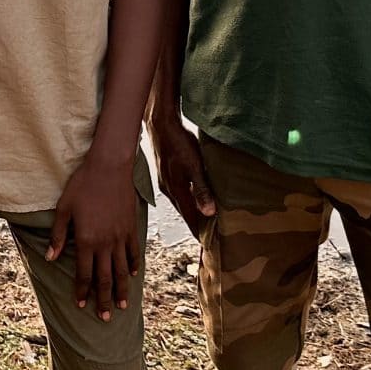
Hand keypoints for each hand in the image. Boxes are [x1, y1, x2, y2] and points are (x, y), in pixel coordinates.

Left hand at [47, 154, 139, 320]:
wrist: (109, 167)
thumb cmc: (82, 185)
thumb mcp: (64, 208)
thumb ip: (58, 235)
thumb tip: (51, 257)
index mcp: (87, 240)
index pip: (85, 274)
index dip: (83, 291)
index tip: (82, 305)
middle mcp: (106, 243)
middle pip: (105, 278)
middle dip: (104, 299)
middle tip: (105, 317)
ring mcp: (121, 236)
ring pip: (122, 270)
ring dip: (122, 290)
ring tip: (122, 306)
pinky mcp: (131, 227)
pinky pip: (134, 252)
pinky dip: (134, 265)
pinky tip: (133, 275)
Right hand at [147, 99, 216, 227]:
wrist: (161, 125)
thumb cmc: (178, 143)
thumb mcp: (194, 166)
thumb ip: (201, 189)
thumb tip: (209, 213)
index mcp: (176, 191)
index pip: (190, 218)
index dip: (199, 231)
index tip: (208, 244)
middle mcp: (169, 189)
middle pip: (185, 212)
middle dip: (196, 224)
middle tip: (209, 236)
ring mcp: (166, 181)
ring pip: (181, 202)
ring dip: (192, 211)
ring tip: (203, 220)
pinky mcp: (166, 174)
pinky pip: (178, 192)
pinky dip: (187, 199)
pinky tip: (192, 197)